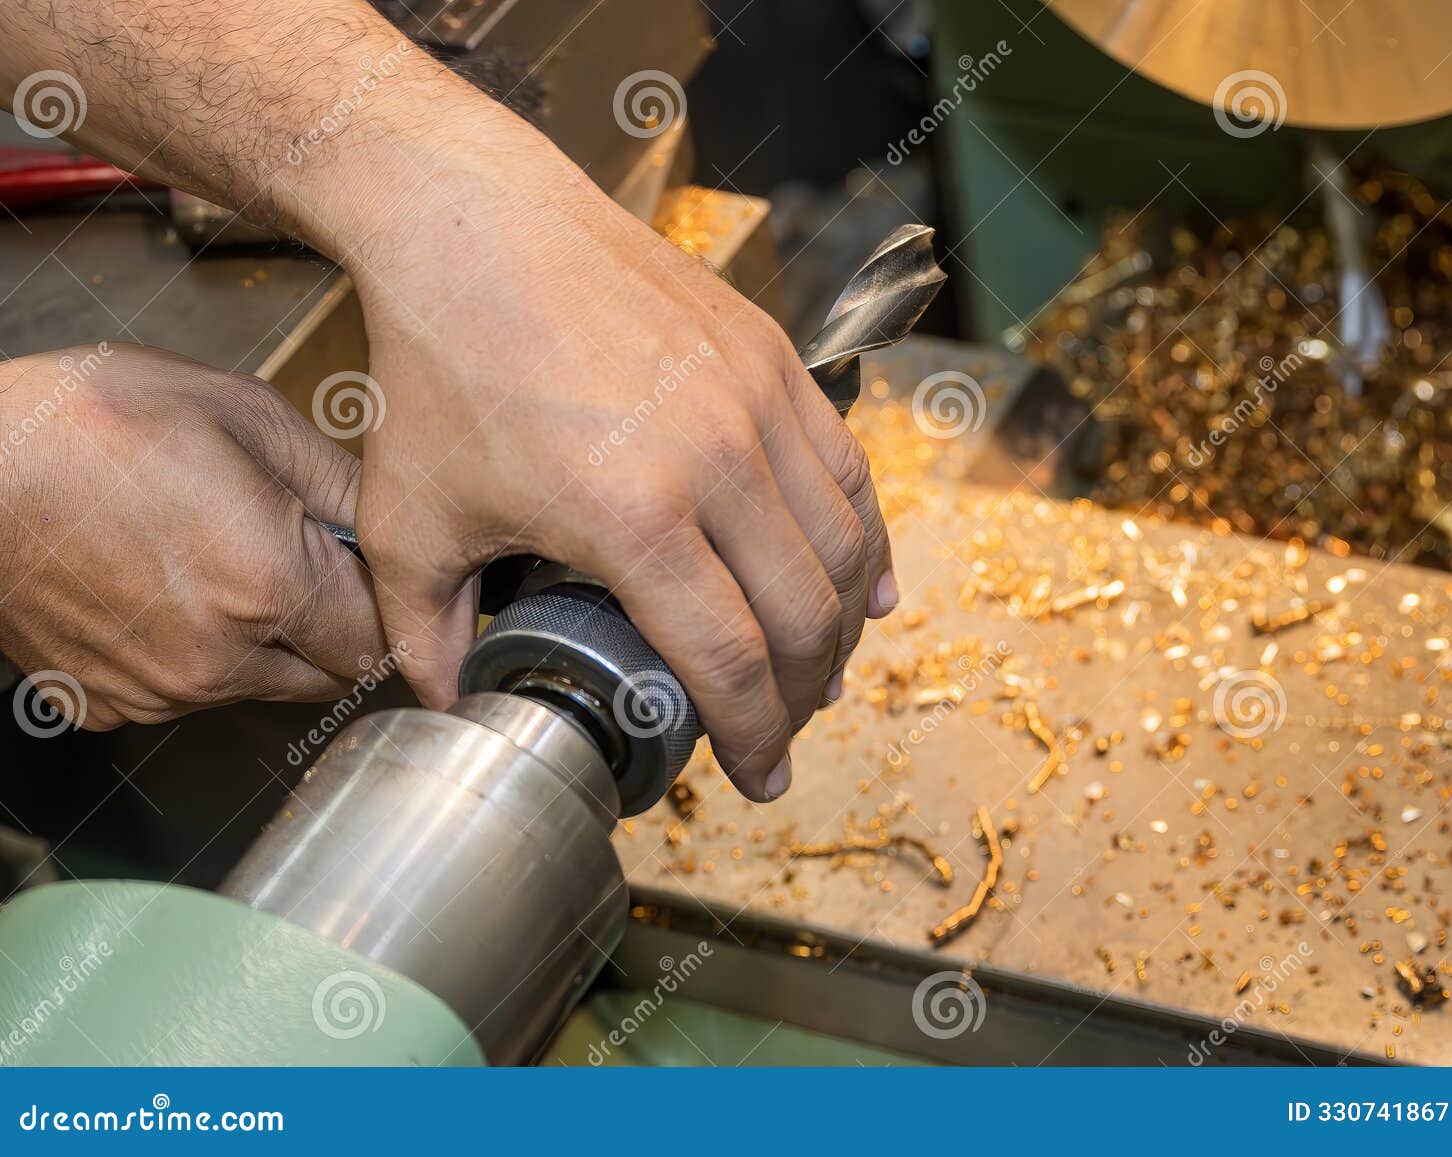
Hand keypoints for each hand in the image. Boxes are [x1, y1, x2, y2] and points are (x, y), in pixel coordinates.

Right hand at [0, 345, 384, 729]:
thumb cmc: (91, 422)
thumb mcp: (245, 414)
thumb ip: (340, 483)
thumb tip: (396, 521)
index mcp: (270, 587)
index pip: (381, 638)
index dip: (383, 600)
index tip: (364, 569)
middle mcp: (220, 658)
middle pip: (330, 674)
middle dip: (333, 625)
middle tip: (295, 559)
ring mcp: (160, 692)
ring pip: (262, 687)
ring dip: (265, 642)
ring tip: (215, 561)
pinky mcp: (110, 706)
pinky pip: (188, 696)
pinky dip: (196, 656)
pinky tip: (163, 592)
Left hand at [349, 130, 896, 800]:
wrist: (476, 220)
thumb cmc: (441, 364)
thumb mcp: (410, 518)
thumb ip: (424, 631)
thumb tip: (446, 700)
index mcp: (632, 518)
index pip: (729, 661)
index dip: (755, 736)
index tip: (760, 777)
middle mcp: (717, 461)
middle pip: (802, 618)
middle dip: (801, 698)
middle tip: (783, 731)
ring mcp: (757, 402)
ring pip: (843, 548)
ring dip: (841, 627)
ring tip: (820, 670)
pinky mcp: (772, 358)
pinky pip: (847, 470)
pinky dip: (866, 540)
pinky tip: (865, 584)